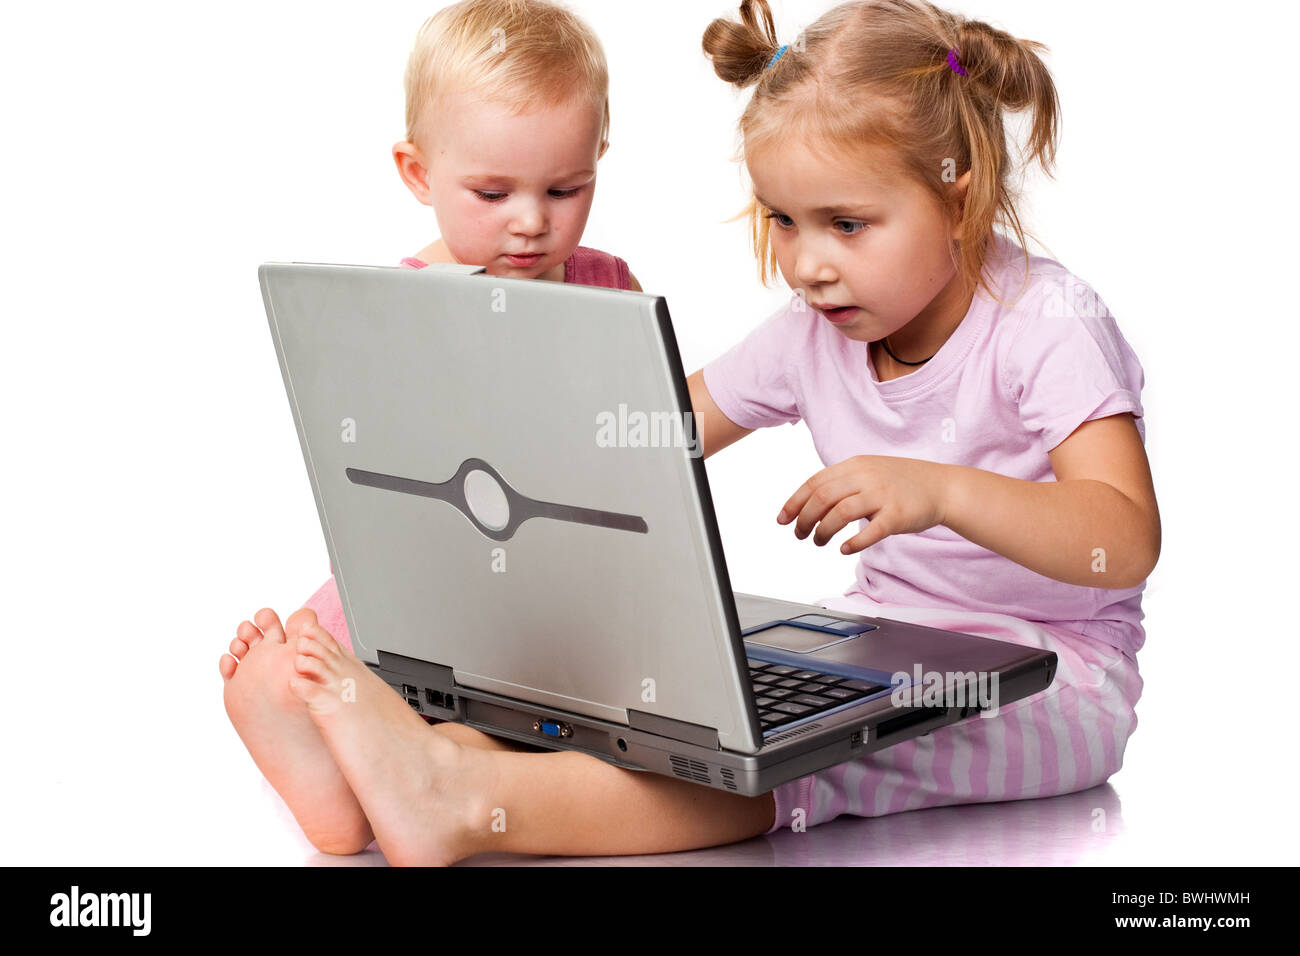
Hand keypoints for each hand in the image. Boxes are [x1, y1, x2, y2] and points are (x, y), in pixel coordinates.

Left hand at [776, 455, 952, 554]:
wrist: (943, 487)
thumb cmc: (903, 483)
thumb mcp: (870, 472)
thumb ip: (842, 482)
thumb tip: (810, 502)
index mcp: (856, 465)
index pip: (814, 482)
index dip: (794, 502)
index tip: (782, 519)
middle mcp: (867, 477)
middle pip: (822, 498)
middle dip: (804, 519)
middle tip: (800, 535)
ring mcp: (883, 495)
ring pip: (840, 513)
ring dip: (823, 531)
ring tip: (819, 542)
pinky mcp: (898, 515)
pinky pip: (870, 531)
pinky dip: (852, 542)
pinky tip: (844, 549)